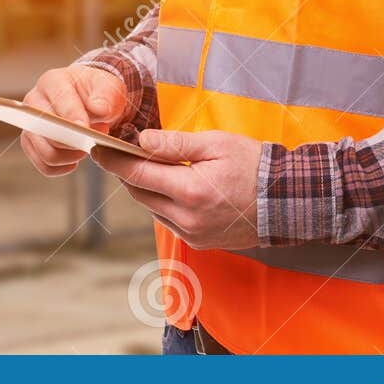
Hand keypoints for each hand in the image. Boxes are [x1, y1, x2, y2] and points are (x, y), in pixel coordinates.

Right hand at [19, 66, 129, 176]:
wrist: (88, 101)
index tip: (85, 128)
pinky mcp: (31, 143)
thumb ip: (107, 96)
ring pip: (46, 152)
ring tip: (86, 149)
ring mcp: (30, 124)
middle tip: (95, 140)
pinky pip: (44, 165)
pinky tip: (75, 160)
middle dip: (74, 140)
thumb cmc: (96, 92)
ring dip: (70, 156)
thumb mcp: (109, 87)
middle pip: (47, 129)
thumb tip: (99, 109)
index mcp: (53, 81)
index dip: (72, 115)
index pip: (59, 100)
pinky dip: (62, 167)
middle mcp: (34, 101)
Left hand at [91, 129, 262, 249]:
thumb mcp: (216, 144)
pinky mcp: (199, 241)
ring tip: (147, 165)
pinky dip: (163, 202)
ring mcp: (193, 234)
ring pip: (152, 208)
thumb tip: (141, 141)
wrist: (287, 200)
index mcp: (190, 191)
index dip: (113, 161)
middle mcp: (187, 218)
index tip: (97, 149)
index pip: (137, 175)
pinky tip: (171, 185)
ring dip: (145, 188)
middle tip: (121, 152)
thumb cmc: (254, 165)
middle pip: (139, 194)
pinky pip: (168, 220)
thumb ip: (175, 144)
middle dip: (128, 173)